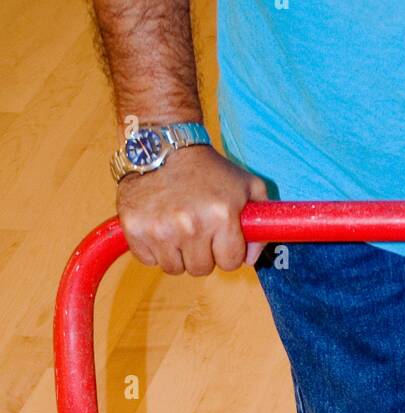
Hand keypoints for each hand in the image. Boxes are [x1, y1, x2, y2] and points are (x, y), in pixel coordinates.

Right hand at [117, 144, 267, 275]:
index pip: (230, 263)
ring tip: (177, 226)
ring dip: (177, 253)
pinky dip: (153, 248)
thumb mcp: (247, 186)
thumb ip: (261, 223)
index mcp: (221, 215)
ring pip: (174, 268)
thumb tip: (251, 258)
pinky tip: (158, 224)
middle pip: (202, 269)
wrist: (162, 144)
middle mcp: (191, 225)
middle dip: (202, 253)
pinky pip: (148, 260)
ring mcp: (160, 229)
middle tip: (196, 227)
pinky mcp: (135, 229)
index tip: (219, 235)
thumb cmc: (207, 168)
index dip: (226, 250)